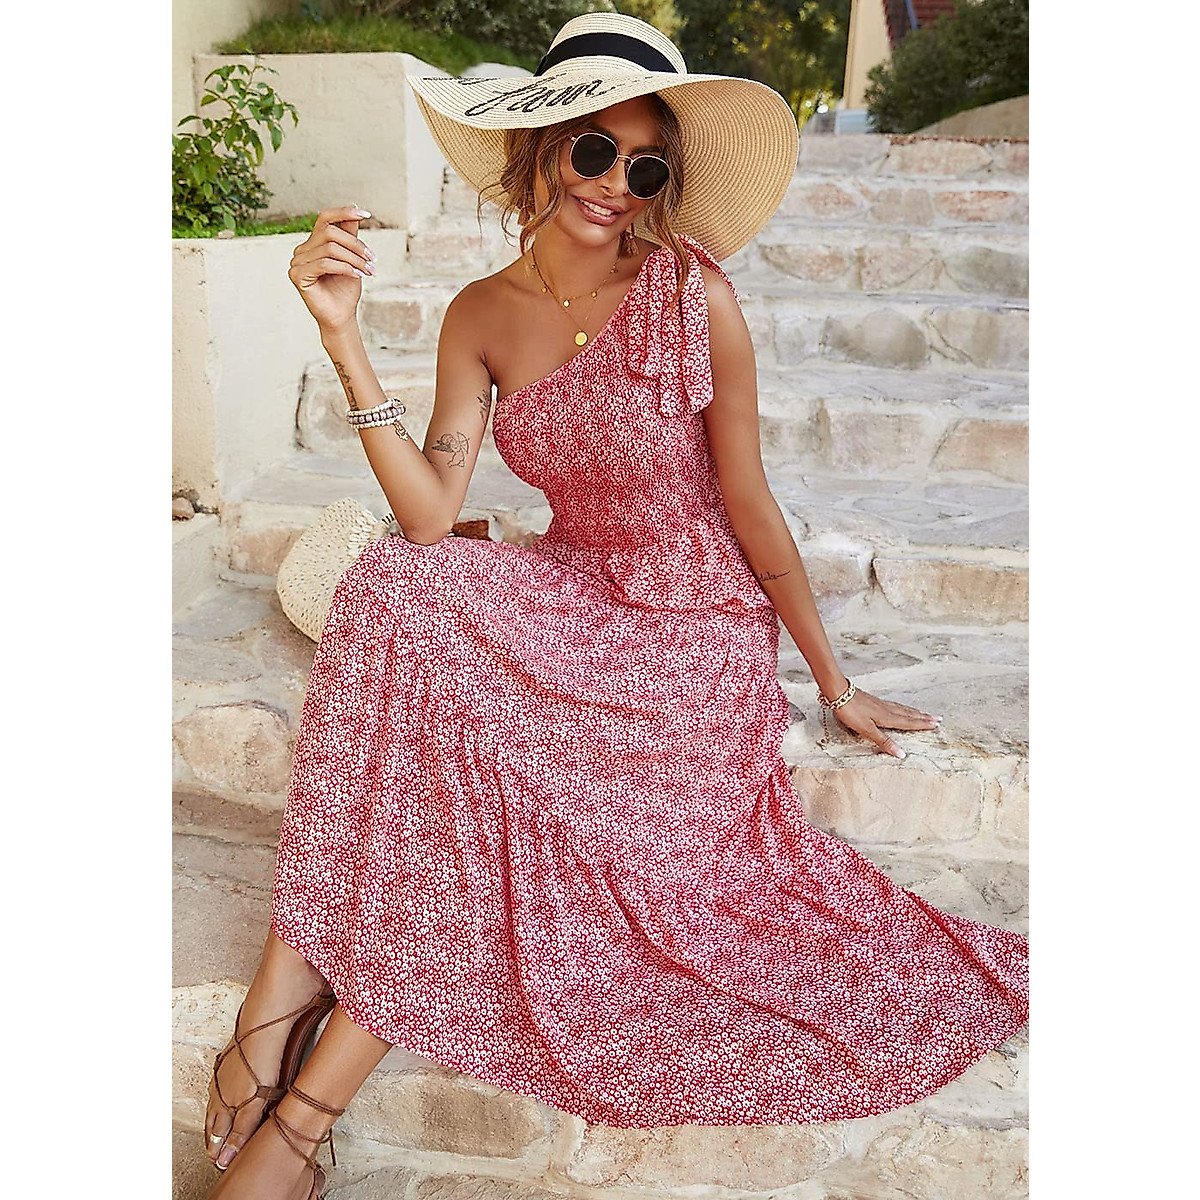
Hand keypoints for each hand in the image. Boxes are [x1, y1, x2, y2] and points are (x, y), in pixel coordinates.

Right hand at [288, 204, 375, 334]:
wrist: (341, 316)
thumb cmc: (345, 289)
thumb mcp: (352, 258)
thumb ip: (350, 235)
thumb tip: (355, 209)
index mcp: (313, 243)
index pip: (325, 218)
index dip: (344, 212)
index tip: (366, 215)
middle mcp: (302, 250)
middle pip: (330, 233)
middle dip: (356, 245)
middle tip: (373, 259)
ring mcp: (297, 262)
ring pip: (329, 248)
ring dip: (354, 259)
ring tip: (369, 270)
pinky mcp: (297, 275)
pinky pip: (324, 264)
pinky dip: (345, 268)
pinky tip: (358, 275)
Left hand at [831, 687, 940, 758]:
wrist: (839, 693)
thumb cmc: (851, 712)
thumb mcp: (866, 729)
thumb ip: (883, 741)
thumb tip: (901, 754)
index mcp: (887, 718)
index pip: (909, 723)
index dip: (922, 724)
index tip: (936, 724)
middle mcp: (887, 710)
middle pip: (909, 714)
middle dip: (923, 717)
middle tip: (938, 718)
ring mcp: (881, 704)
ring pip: (903, 709)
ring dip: (915, 712)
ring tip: (924, 713)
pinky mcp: (874, 701)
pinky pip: (895, 705)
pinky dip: (903, 708)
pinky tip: (901, 708)